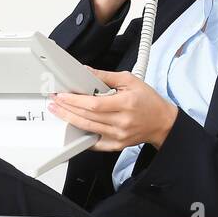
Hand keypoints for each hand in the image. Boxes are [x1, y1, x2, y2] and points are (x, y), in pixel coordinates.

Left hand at [48, 67, 179, 151]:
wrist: (162, 122)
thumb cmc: (148, 101)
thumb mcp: (130, 80)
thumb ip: (106, 76)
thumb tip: (87, 71)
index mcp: (125, 104)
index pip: (94, 104)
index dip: (75, 100)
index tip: (62, 95)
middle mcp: (122, 122)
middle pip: (88, 117)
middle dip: (67, 109)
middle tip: (55, 102)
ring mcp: (119, 135)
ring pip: (88, 129)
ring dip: (70, 120)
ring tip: (59, 111)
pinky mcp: (117, 145)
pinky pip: (96, 143)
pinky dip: (83, 136)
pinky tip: (73, 129)